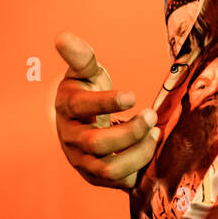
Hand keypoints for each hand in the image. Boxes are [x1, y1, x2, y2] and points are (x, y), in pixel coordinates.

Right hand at [53, 31, 160, 190]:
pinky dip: (139, 168)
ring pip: (109, 168)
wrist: (82, 122)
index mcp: (65, 106)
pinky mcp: (95, 177)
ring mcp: (81, 161)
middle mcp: (69, 137)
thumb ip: (79, 55)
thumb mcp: (84, 71)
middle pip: (97, 144)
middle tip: (152, 115)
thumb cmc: (87, 91)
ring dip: (138, 152)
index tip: (132, 95)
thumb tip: (62, 36)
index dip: (107, 102)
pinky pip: (119, 182)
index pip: (82, 107)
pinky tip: (151, 149)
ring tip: (155, 133)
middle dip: (130, 132)